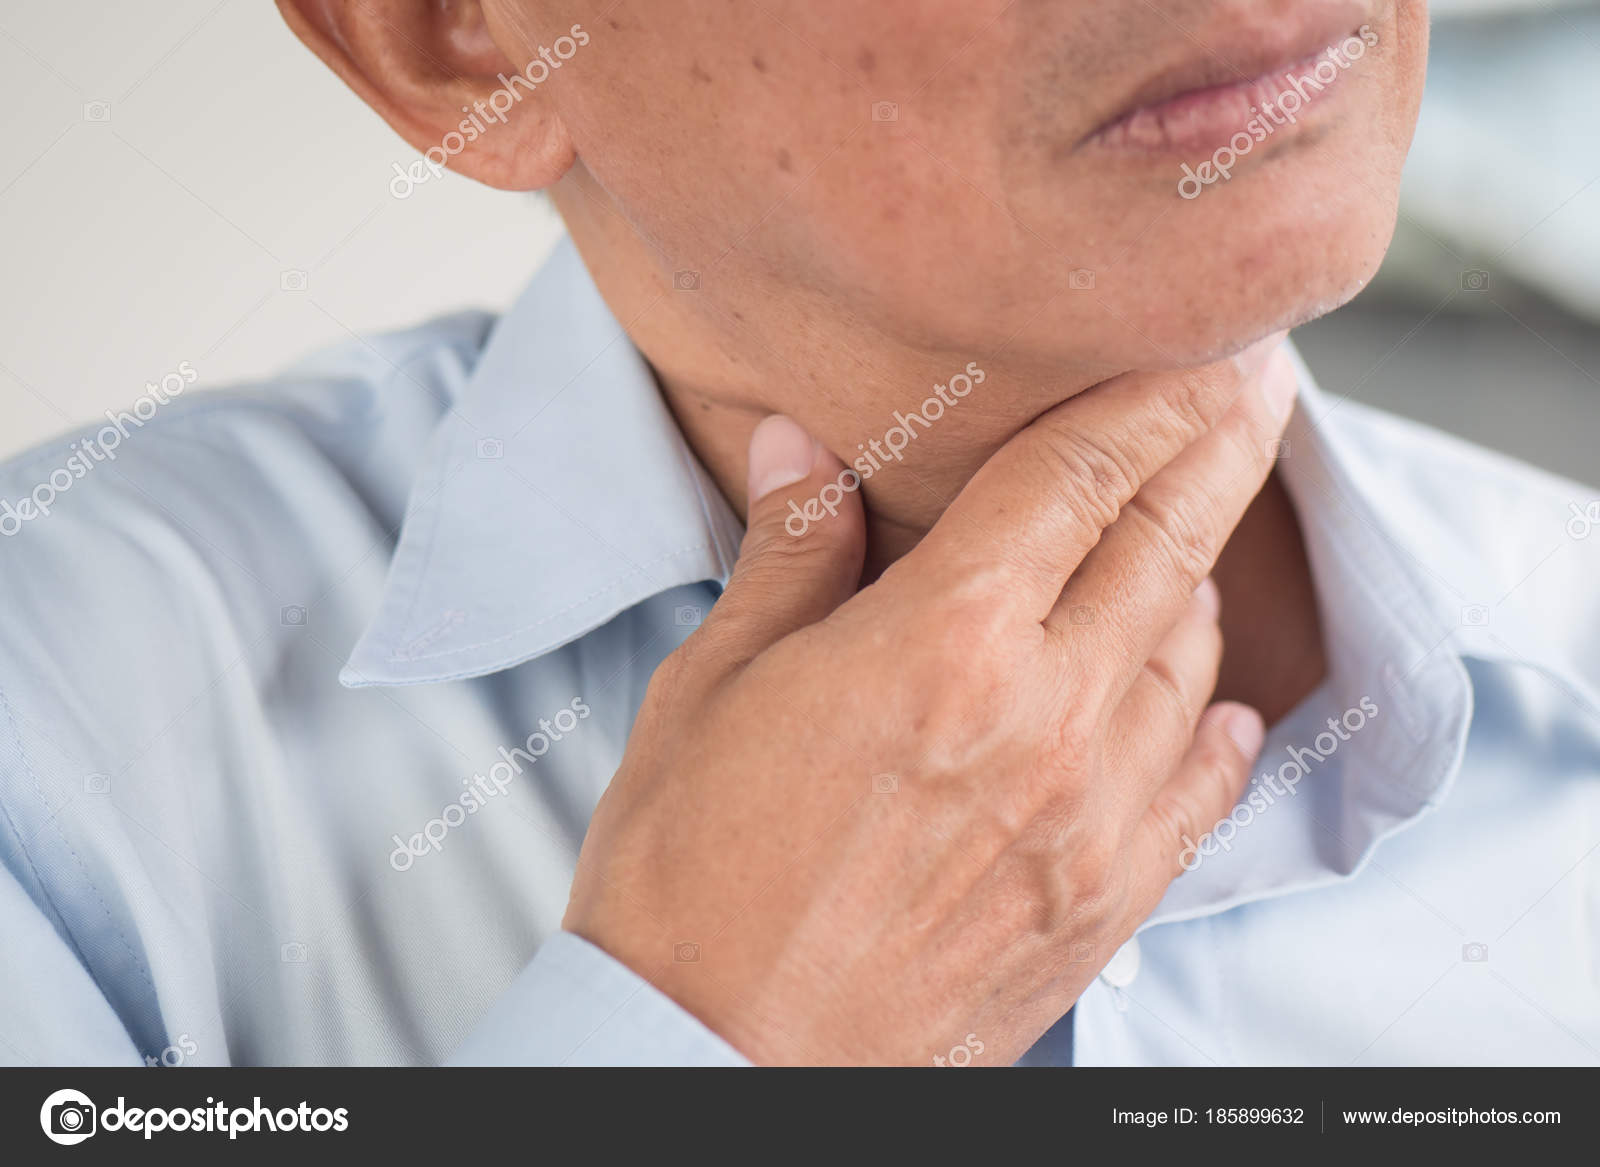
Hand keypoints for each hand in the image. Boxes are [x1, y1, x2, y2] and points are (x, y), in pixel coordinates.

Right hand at [563, 342, 1297, 1064]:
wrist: (718, 1060)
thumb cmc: (689, 876)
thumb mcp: (712, 687)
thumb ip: (789, 556)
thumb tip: (806, 451)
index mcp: (944, 641)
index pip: (1078, 478)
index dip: (1146, 401)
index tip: (1194, 356)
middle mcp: (1044, 716)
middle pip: (1163, 548)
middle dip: (1213, 455)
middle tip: (1258, 396)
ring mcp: (1089, 817)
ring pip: (1189, 661)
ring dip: (1204, 580)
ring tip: (1202, 535)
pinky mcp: (1100, 901)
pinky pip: (1199, 792)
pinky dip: (1219, 729)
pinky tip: (1225, 703)